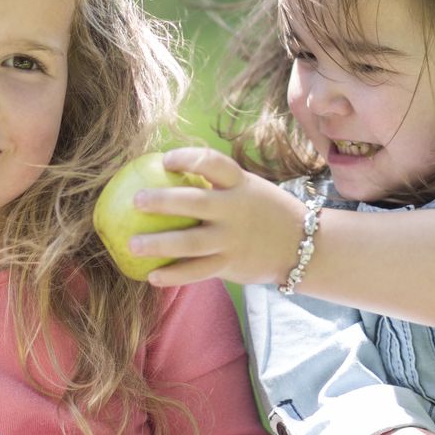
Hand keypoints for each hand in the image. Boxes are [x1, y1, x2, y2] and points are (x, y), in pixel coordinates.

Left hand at [128, 146, 306, 287]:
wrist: (303, 246)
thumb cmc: (263, 211)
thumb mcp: (248, 188)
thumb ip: (217, 183)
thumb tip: (167, 172)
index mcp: (241, 184)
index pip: (213, 163)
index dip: (188, 158)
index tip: (165, 160)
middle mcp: (236, 209)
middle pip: (195, 203)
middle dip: (163, 201)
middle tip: (135, 200)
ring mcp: (233, 239)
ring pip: (190, 243)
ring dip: (158, 244)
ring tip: (132, 244)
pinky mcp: (231, 265)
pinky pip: (197, 272)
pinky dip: (173, 275)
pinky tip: (151, 276)